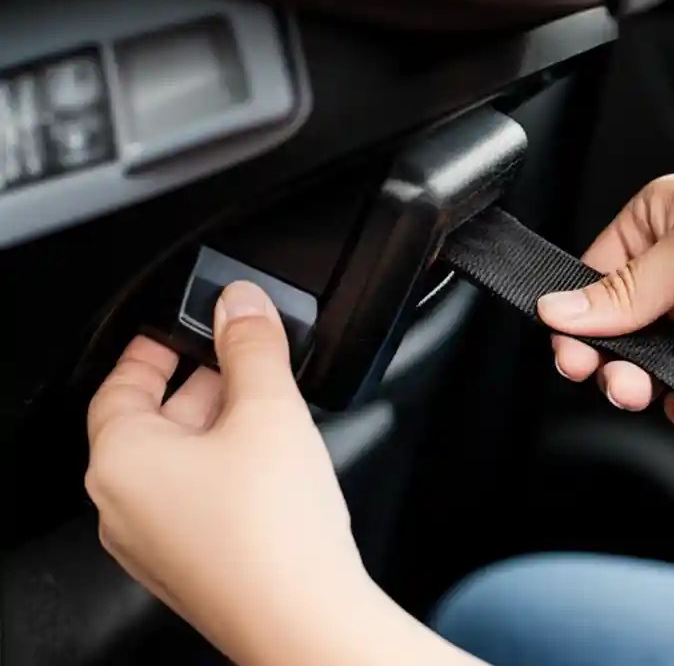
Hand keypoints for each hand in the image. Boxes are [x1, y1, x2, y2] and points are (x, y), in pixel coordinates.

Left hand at [86, 282, 473, 664]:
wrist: (302, 617)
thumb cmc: (273, 530)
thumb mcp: (269, 409)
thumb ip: (253, 346)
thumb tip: (241, 304)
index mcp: (121, 460)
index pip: (121, 383)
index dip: (155, 347)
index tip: (182, 326)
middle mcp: (123, 505)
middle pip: (153, 421)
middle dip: (204, 384)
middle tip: (248, 357)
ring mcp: (154, 542)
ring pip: (179, 463)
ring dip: (221, 428)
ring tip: (274, 409)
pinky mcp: (189, 566)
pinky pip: (196, 501)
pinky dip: (227, 471)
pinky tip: (275, 465)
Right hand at [538, 166, 673, 431]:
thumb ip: (625, 290)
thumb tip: (560, 309)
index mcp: (661, 222)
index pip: (594, 276)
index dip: (577, 317)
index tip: (571, 349)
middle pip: (616, 328)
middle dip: (605, 359)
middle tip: (610, 378)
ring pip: (653, 366)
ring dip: (643, 386)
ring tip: (646, 393)